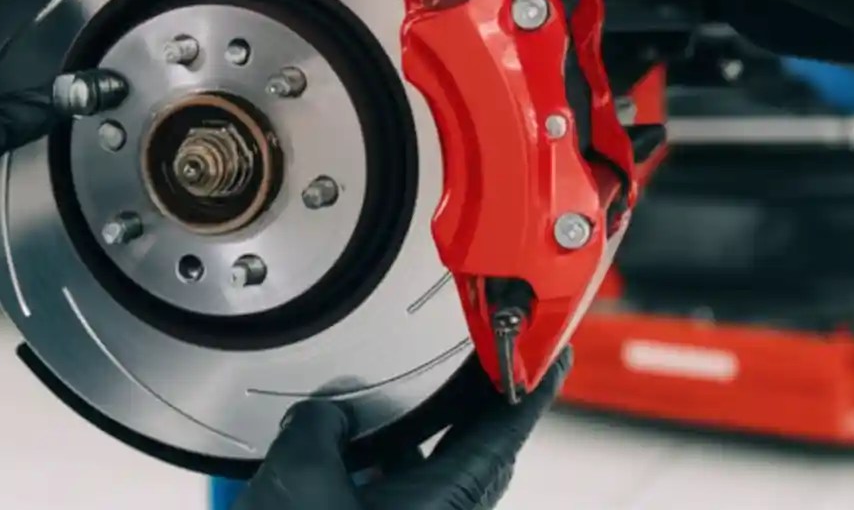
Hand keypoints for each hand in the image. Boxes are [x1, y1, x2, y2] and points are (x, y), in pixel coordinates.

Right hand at [234, 349, 571, 509]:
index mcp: (441, 504)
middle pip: (482, 454)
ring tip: (430, 390)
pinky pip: (414, 493)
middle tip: (492, 360)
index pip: (502, 437)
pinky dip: (404, 460)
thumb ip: (320, 422)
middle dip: (488, 404)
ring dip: (439, 432)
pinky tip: (371, 442)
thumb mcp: (300, 474)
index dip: (530, 392)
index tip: (553, 357)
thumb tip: (330, 411)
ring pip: (446, 475)